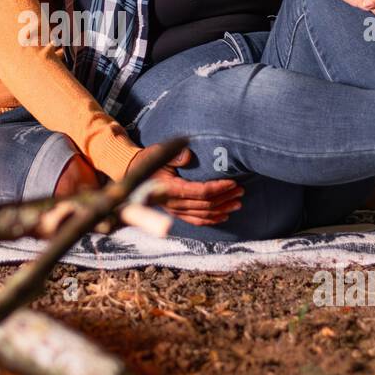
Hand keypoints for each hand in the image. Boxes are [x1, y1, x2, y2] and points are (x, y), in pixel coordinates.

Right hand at [127, 144, 243, 226]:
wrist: (134, 173)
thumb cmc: (149, 160)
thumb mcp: (159, 154)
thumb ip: (174, 156)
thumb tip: (188, 155)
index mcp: (171, 189)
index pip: (200, 192)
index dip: (218, 188)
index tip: (232, 182)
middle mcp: (174, 203)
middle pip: (205, 204)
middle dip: (225, 198)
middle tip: (240, 190)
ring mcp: (175, 210)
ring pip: (204, 215)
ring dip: (222, 209)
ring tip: (237, 202)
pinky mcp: (177, 213)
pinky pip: (196, 220)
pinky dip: (212, 219)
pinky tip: (224, 216)